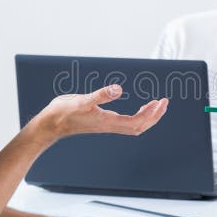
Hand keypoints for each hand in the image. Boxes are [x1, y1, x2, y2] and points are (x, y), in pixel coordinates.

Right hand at [39, 84, 167, 140]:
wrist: (51, 124)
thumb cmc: (65, 112)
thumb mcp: (83, 100)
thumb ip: (101, 95)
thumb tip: (118, 89)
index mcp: (108, 122)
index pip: (137, 122)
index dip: (151, 114)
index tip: (160, 102)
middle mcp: (110, 126)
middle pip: (140, 126)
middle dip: (154, 116)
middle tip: (164, 102)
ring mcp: (107, 125)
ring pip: (134, 126)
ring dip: (148, 116)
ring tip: (156, 104)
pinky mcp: (103, 122)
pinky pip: (127, 122)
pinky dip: (138, 115)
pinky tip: (139, 107)